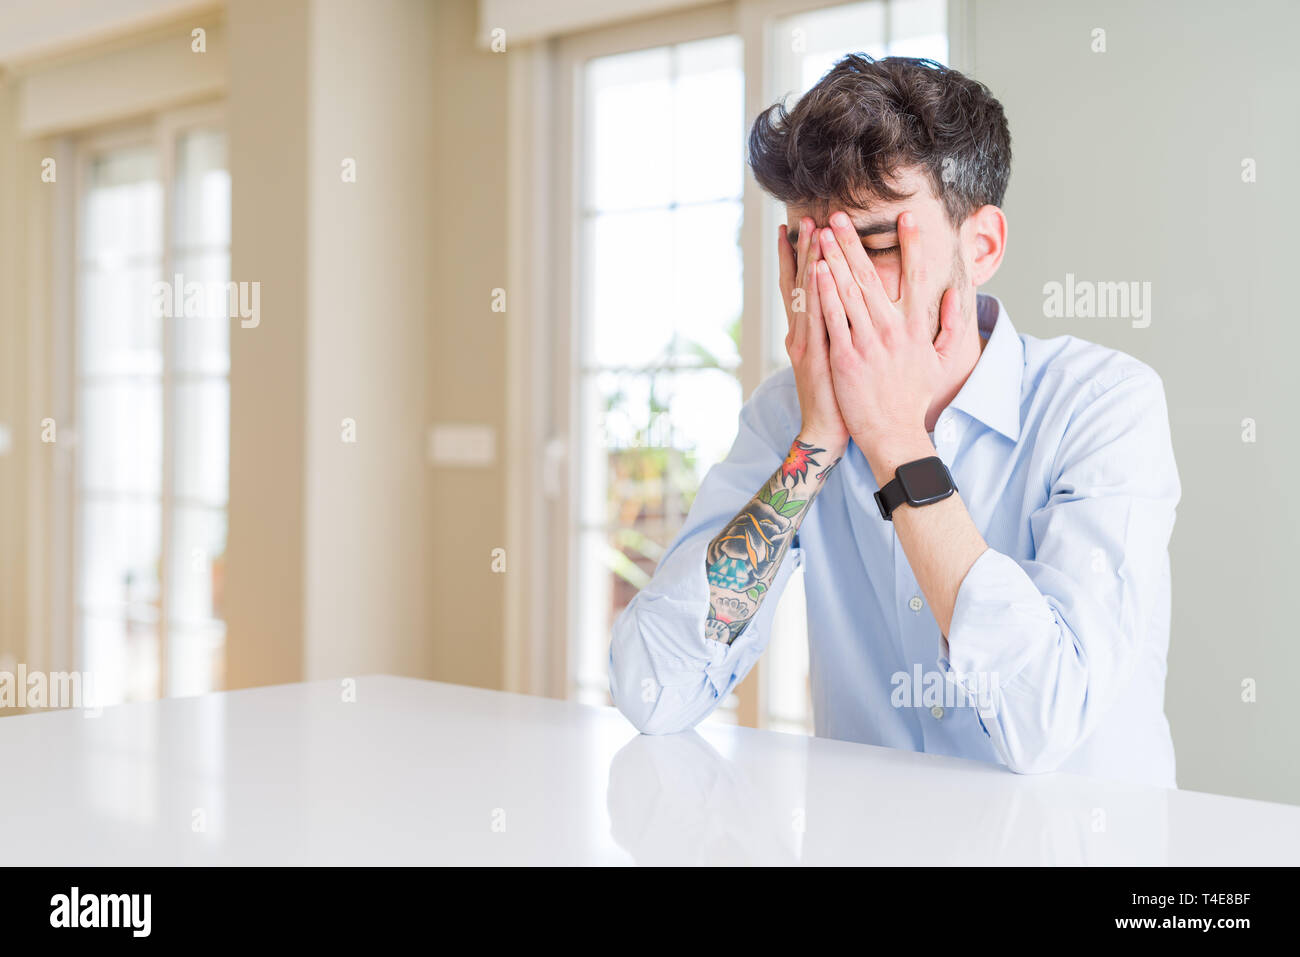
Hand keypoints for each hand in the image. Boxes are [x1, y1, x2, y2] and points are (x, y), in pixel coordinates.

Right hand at [779, 218, 848, 452]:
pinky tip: (819, 270)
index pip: (803, 286)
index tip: (803, 227)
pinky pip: (817, 319)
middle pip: (800, 284)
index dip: (801, 256)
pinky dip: (816, 293)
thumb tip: (848, 306)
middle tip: (805, 218)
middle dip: (803, 250)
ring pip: (807, 294)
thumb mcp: (836, 359)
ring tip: (811, 231)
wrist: (827, 432)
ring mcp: (806, 344)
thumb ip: (837, 331)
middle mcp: (801, 333)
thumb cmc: (838, 397)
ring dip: (809, 260)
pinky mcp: (816, 357)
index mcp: (808, 332)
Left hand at [814, 210, 969, 480]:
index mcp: (916, 328)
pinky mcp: (845, 356)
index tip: (907, 218)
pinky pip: (833, 318)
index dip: (912, 245)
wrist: (894, 433)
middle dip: (854, 243)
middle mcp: (893, 330)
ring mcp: (868, 342)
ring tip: (823, 233)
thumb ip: (948, 327)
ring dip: (835, 259)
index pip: (917, 277)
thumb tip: (953, 297)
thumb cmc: (914, 399)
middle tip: (841, 216)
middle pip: (871, 276)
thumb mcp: (940, 363)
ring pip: (848, 291)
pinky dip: (825, 292)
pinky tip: (816, 270)